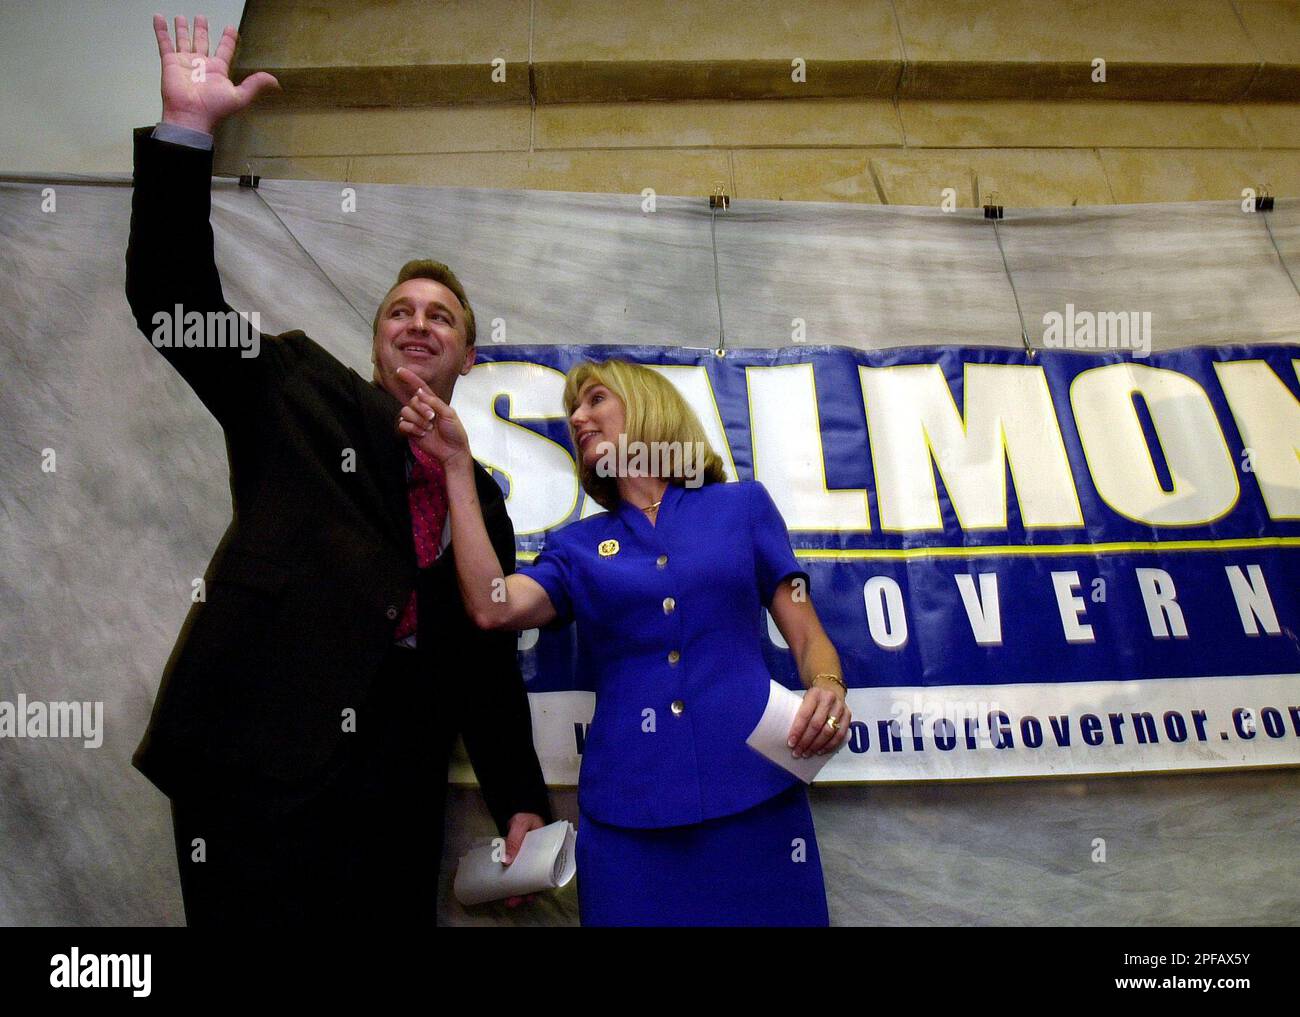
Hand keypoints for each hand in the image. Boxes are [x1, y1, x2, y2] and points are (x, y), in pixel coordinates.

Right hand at [154, 14, 279, 133]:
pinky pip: (165, 42)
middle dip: (202, 30)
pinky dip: (161, 30)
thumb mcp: (240, 97)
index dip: (228, 39)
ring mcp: (185, 62)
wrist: (191, 115)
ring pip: (184, 40)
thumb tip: (275, 81)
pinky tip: (159, 18)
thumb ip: (255, 85)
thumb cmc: (214, 109)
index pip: (224, 50)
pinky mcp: (170, 62)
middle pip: (202, 41)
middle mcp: (201, 65)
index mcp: (218, 70)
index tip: (230, 28)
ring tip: (182, 17)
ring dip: (183, 29)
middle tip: (201, 18)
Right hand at [395, 367, 471, 471]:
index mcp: (433, 403)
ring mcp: (416, 420)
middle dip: (421, 409)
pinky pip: (403, 424)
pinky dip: (412, 429)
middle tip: (432, 418)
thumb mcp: (449, 414)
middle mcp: (423, 409)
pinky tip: (422, 434)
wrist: (452, 451)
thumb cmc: (454, 432)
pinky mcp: (411, 431)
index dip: (410, 379)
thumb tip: (420, 392)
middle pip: (412, 401)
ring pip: (405, 411)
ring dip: (418, 420)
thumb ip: (434, 402)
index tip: (400, 370)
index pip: (419, 388)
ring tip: (428, 428)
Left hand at [501, 812, 546, 908]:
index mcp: (549, 852)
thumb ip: (514, 838)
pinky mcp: (519, 863)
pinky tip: (505, 894)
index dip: (541, 888)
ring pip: (527, 883)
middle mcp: (541, 861)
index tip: (532, 896)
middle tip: (515, 901)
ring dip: (518, 894)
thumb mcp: (521, 823)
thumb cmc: (524, 818)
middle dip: (527, 895)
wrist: (515, 815)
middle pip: (537, 882)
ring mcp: (530, 863)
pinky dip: (512, 886)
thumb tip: (506, 861)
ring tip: (508, 902)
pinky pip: (517, 877)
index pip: (549, 874)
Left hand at [787, 682, 850, 758]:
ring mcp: (840, 707)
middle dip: (806, 741)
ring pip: (829, 731)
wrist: (830, 687)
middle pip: (817, 725)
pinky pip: (840, 735)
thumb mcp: (804, 699)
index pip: (805, 714)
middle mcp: (829, 699)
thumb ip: (799, 714)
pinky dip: (830, 745)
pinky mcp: (848, 715)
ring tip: (807, 752)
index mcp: (815, 694)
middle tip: (798, 751)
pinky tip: (820, 750)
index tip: (791, 742)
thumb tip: (791, 736)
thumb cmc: (814, 697)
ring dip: (817, 745)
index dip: (797, 730)